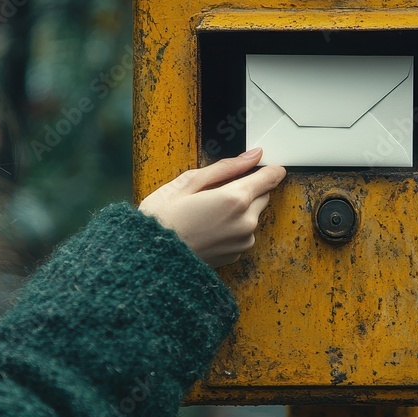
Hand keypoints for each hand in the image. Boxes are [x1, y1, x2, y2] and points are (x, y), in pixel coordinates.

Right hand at [138, 149, 285, 267]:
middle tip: (215, 190)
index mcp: (235, 199)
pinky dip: (232, 226)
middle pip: (262, 196)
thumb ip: (226, 167)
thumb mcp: (188, 183)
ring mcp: (242, 241)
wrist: (148, 260)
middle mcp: (245, 222)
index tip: (263, 164)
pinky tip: (208, 226)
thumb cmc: (162, 220)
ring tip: (206, 211)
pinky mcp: (236, 254)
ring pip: (252, 215)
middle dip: (246, 189)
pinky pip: (243, 232)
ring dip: (239, 209)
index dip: (268, 169)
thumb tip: (252, 156)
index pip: (269, 178)